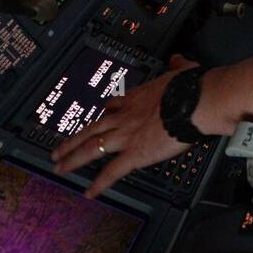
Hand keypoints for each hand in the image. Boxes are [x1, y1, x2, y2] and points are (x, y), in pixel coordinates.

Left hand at [50, 54, 197, 198]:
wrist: (194, 103)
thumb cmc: (190, 88)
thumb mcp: (182, 71)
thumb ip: (177, 65)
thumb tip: (177, 59)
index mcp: (137, 98)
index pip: (113, 106)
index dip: (105, 112)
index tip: (101, 115)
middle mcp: (124, 117)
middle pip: (92, 129)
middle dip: (73, 140)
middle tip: (58, 149)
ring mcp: (126, 136)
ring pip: (91, 148)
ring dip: (73, 159)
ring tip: (59, 167)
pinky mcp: (134, 154)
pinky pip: (112, 172)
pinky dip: (99, 184)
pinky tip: (89, 192)